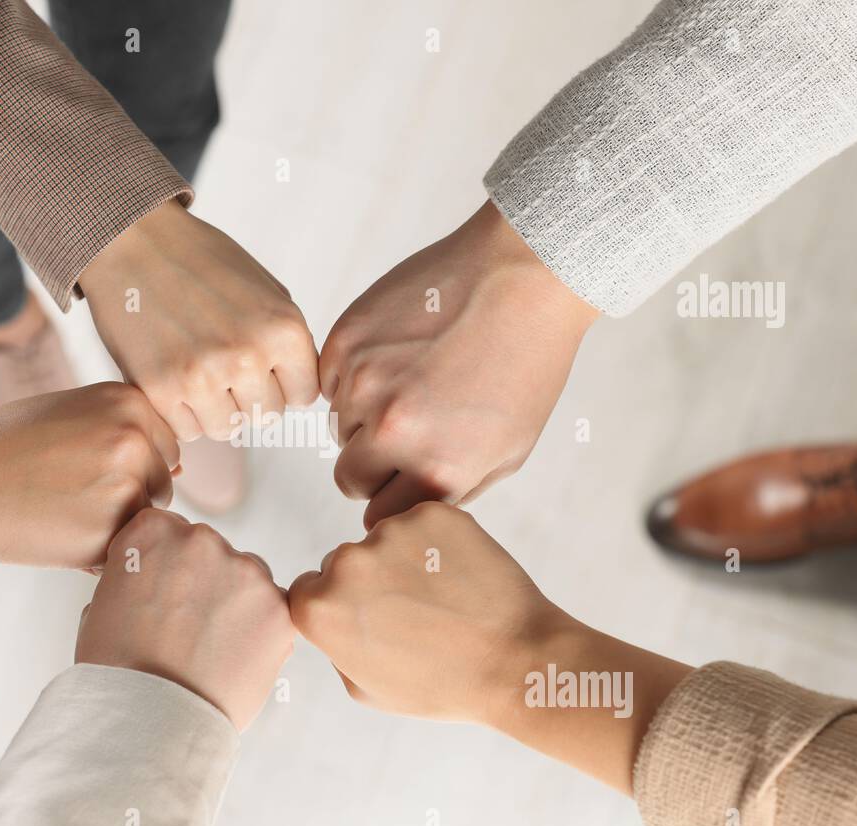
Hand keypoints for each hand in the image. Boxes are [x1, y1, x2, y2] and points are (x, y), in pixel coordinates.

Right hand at [0, 384, 177, 568]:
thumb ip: (125, 430)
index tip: (86, 466)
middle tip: (70, 492)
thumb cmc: (3, 446)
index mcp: (127, 401)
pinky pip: (126, 549)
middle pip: (164, 481)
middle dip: (131, 494)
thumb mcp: (69, 413)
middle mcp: (134, 436)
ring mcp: (125, 484)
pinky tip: (59, 534)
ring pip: (148, 517)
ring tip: (63, 511)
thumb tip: (181, 468)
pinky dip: (100, 551)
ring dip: (118, 523)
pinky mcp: (109, 530)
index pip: (166, 443)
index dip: (130, 463)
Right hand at [75, 508, 294, 730]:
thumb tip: (154, 575)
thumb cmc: (118, 669)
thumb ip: (135, 573)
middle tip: (186, 630)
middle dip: (203, 582)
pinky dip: (260, 632)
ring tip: (210, 649)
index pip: (168, 532)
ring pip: (247, 578)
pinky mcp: (279, 609)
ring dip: (235, 603)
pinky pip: (273, 611)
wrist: (150, 722)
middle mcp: (202, 540)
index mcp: (153, 532)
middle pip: (211, 551)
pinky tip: (233, 660)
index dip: (165, 567)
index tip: (160, 597)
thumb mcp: (103, 602)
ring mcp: (246, 572)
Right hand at [80, 200, 319, 441]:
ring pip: (227, 429)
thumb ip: (287, 340)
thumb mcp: (265, 290)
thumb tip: (300, 386)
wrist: (132, 241)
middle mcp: (248, 357)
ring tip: (198, 371)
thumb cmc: (199, 260)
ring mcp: (204, 377)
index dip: (283, 383)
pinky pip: (187, 431)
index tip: (262, 367)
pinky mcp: (161, 390)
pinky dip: (181, 413)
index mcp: (283, 329)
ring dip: (215, 409)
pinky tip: (173, 377)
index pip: (303, 395)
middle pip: (266, 417)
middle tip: (224, 366)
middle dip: (248, 397)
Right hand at [288, 502, 689, 791]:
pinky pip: (424, 522)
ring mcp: (392, 533)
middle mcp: (347, 563)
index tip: (369, 619)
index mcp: (319, 608)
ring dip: (405, 559)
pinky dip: (439, 542)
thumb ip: (334, 644)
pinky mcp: (434, 513)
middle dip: (370, 580)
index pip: (308, 588)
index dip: (338, 606)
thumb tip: (333, 613)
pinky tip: (461, 578)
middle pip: (343, 560)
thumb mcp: (365, 688)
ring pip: (385, 539)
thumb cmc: (443, 685)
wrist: (517, 662)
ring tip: (444, 599)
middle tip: (413, 613)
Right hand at [321, 201, 597, 528]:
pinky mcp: (345, 340)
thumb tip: (405, 505)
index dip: (391, 499)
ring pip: (338, 426)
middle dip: (372, 464)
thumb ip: (453, 489)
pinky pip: (329, 381)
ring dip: (366, 414)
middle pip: (349, 478)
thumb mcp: (509, 450)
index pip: (379, 516)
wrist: (522, 277)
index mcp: (437, 469)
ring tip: (415, 378)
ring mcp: (363, 384)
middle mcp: (394, 432)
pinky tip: (398, 352)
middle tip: (405, 431)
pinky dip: (352, 375)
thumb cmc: (527, 362)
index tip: (402, 481)